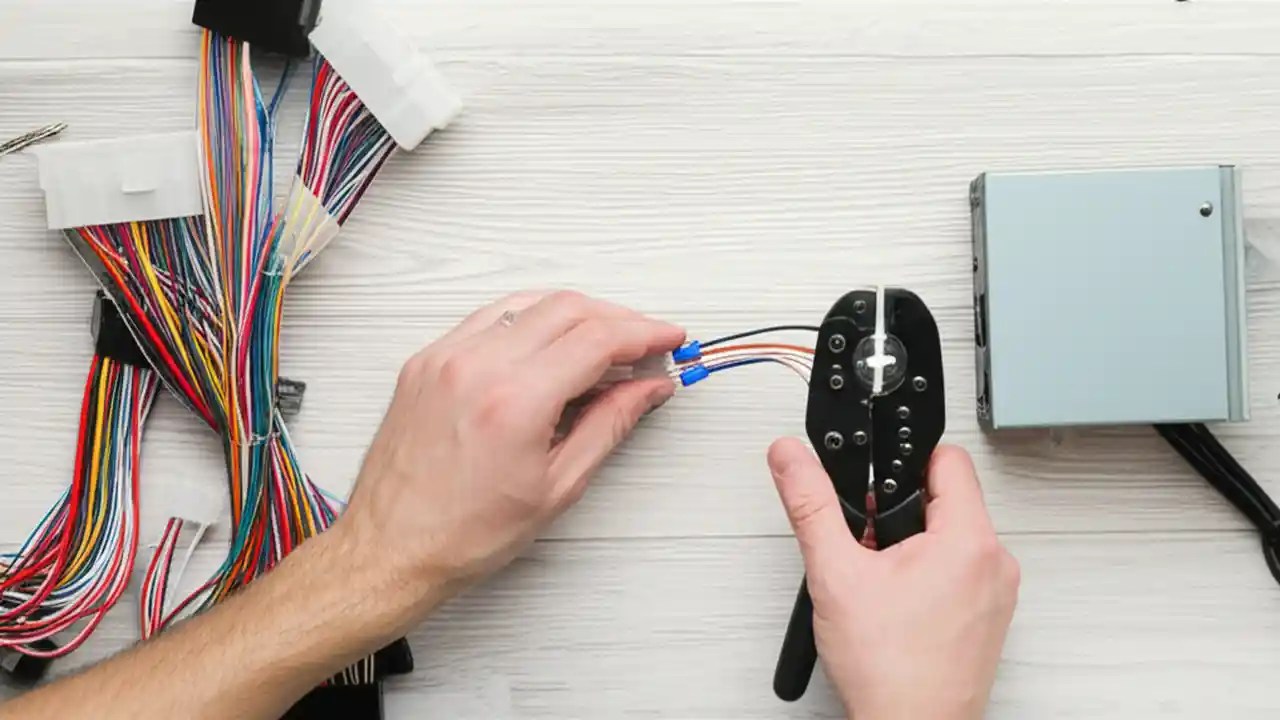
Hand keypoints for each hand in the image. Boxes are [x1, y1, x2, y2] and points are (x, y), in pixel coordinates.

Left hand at [335, 291, 684, 625]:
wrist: (392, 547)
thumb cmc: (464, 532)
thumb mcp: (557, 485)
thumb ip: (609, 424)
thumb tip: (647, 388)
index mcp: (513, 401)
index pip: (597, 337)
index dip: (645, 332)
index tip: (668, 339)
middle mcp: (475, 367)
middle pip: (567, 307)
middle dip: (617, 318)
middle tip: (645, 343)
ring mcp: (445, 357)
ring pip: (528, 302)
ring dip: (576, 313)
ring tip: (603, 343)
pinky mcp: (426, 360)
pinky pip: (490, 317)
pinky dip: (530, 319)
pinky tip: (549, 343)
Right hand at [768, 441, 1019, 719]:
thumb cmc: (888, 670)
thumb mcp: (835, 573)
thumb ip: (811, 504)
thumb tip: (792, 458)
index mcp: (968, 540)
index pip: (947, 459)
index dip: (904, 460)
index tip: (878, 482)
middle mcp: (993, 562)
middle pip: (947, 498)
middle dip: (900, 510)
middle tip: (869, 541)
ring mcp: (996, 592)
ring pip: (951, 536)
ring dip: (911, 543)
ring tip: (879, 577)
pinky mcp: (988, 616)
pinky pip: (960, 570)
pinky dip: (926, 573)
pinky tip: (895, 601)